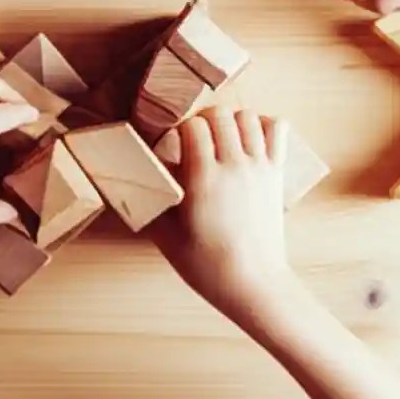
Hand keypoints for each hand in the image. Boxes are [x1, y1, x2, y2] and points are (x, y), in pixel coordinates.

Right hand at [149, 108, 291, 312]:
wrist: (254, 285)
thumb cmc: (208, 267)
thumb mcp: (166, 239)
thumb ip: (146, 207)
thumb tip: (121, 186)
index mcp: (203, 180)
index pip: (192, 125)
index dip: (178, 129)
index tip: (172, 144)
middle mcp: (234, 167)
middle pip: (220, 113)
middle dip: (203, 119)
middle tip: (194, 138)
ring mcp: (258, 168)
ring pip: (247, 115)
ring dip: (231, 120)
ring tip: (220, 138)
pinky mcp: (276, 173)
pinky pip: (278, 128)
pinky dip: (263, 124)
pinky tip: (249, 138)